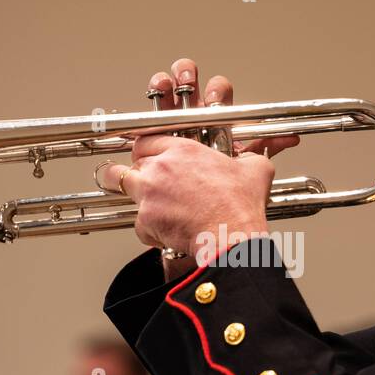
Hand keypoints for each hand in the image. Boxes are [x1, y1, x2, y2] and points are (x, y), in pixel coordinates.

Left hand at [98, 59, 298, 272]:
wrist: (230, 235)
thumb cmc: (240, 205)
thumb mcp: (254, 170)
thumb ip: (248, 157)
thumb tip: (254, 157)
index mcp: (183, 150)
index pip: (148, 139)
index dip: (147, 149)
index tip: (148, 155)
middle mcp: (161, 168)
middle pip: (130, 161)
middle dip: (134, 170)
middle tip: (142, 179)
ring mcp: (149, 193)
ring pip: (119, 184)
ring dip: (129, 192)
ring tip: (135, 198)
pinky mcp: (145, 220)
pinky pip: (138, 224)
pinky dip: (149, 230)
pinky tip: (165, 233)